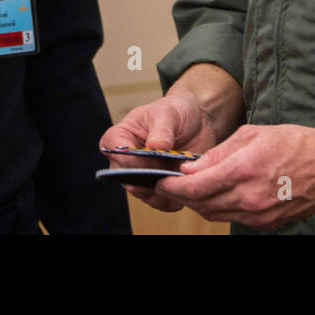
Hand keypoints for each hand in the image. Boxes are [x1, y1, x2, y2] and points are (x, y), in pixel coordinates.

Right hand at [99, 92, 217, 212]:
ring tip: (181, 177)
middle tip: (171, 172)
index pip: (116, 153)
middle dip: (149, 178)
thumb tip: (155, 146)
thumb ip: (161, 129)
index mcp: (120, 137)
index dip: (133, 159)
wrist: (197, 121)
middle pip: (128, 179)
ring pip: (145, 195)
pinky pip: (162, 202)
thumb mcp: (168, 112)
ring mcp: (142, 177)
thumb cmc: (175, 111)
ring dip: (163, 190)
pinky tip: (187, 184)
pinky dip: (174, 198)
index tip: (154, 156)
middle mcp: (126, 161)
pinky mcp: (159, 188)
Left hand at [152, 124, 314, 229]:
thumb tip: (191, 167)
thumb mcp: (252, 134)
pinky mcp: (267, 224)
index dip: (173, 185)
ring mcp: (258, 214)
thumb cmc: (294, 143)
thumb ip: (218, 153)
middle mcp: (248, 198)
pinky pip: (234, 219)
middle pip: (201, 204)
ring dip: (200, 203)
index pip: (195, 187)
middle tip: (173, 183)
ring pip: (215, 214)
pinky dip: (221, 208)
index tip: (161, 179)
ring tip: (194, 188)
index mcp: (242, 171)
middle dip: (183, 195)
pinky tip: (220, 194)